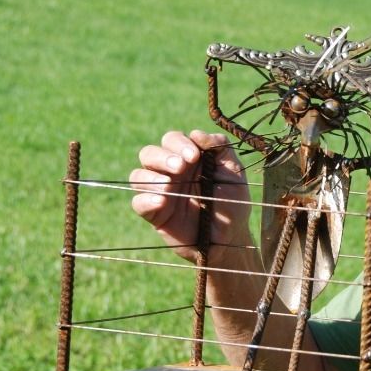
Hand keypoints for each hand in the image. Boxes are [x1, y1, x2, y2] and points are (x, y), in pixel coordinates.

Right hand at [130, 130, 251, 260]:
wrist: (230, 237)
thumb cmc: (232, 202)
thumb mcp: (233, 172)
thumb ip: (219, 147)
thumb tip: (196, 134)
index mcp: (187, 158)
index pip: (171, 140)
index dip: (179, 143)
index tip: (194, 156)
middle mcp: (170, 172)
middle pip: (149, 153)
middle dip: (163, 157)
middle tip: (181, 168)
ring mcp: (160, 192)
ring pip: (138, 175)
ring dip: (151, 177)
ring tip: (170, 186)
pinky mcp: (154, 213)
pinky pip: (137, 202)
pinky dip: (146, 200)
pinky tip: (162, 202)